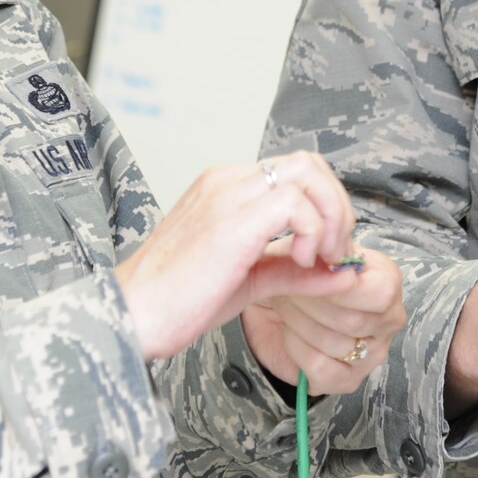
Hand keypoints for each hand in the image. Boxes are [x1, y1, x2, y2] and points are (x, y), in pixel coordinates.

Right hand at [116, 151, 359, 360]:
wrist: (133, 314)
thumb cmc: (179, 300)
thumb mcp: (250, 279)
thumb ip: (295, 270)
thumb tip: (344, 273)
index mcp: (225, 187)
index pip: (296, 171)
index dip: (326, 205)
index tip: (328, 250)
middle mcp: (227, 180)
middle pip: (309, 163)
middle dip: (336, 205)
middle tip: (334, 251)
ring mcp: (228, 194)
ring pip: (308, 173)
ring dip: (330, 216)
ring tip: (320, 258)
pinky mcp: (233, 220)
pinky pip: (295, 203)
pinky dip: (312, 231)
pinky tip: (301, 262)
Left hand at [241, 246, 404, 393]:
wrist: (271, 304)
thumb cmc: (295, 271)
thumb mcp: (305, 249)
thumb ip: (321, 245)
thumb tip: (327, 252)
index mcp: (388, 281)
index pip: (380, 292)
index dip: (336, 285)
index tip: (306, 271)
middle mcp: (389, 320)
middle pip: (354, 320)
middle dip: (309, 302)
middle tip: (285, 286)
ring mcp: (372, 354)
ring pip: (335, 344)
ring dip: (297, 321)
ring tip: (283, 304)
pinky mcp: (347, 380)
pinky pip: (320, 368)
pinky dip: (295, 347)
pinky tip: (288, 332)